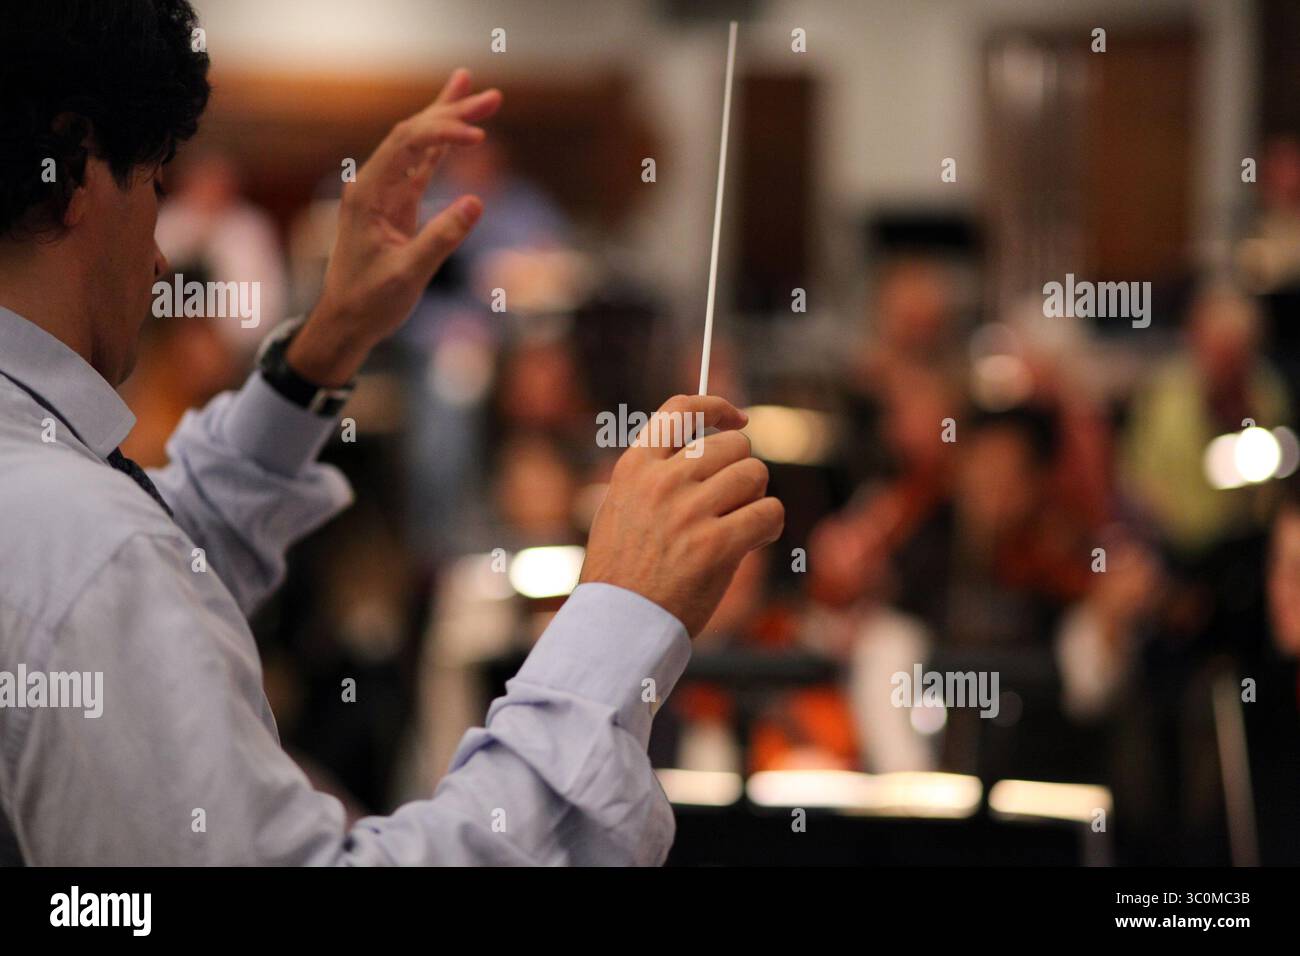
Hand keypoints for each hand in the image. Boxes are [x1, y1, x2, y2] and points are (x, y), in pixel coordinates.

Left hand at [288, 68, 502, 384]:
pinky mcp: (397, 206)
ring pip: (418, 146)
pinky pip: (421, 168)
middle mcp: (374, 185)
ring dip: (449, 122)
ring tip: (479, 95)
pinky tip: (460, 133)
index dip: (444, 132)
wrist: (346, 322)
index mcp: (369, 194)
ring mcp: (385, 193)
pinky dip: (441, 148)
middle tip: (492, 95)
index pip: (408, 145)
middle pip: (414, 134)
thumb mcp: (408, 274)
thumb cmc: (370, 302)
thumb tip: (477, 203)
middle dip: (452, 112)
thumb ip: (441, 238)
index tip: (479, 137)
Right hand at [579, 395, 785, 636]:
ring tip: (738, 526)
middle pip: (732, 445)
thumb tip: (709, 449)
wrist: (619, 625)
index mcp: (635, 467)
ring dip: (756, 499)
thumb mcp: (620, 508)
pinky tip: (751, 543)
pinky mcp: (716, 545)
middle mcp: (662, 481)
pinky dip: (768, 526)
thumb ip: (656, 476)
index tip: (737, 418)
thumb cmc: (623, 573)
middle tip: (733, 503)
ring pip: (755, 474)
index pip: (681, 408)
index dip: (717, 407)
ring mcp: (689, 511)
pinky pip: (769, 513)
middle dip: (741, 470)